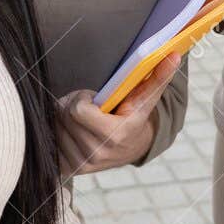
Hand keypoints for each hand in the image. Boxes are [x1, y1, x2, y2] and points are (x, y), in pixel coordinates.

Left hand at [56, 52, 182, 177]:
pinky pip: (50, 140)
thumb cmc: (134, 116)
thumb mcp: (146, 97)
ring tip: (82, 120)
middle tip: (88, 107)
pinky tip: (73, 132)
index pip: (77, 110)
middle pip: (63, 116)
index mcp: (115, 136)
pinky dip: (58, 132)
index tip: (94, 99)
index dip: (83, 98)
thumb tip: (174, 55)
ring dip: (63, 118)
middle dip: (72, 105)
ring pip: (54, 127)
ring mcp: (81, 164)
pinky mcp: (69, 169)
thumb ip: (158, 76)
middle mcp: (96, 155)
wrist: (131, 148)